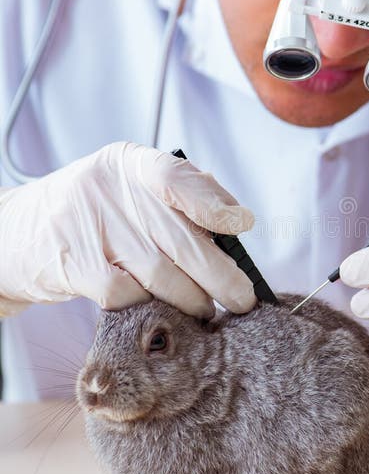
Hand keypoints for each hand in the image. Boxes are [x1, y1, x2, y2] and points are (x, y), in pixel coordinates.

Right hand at [0, 141, 256, 318]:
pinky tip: (155, 307)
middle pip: (179, 239)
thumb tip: (236, 218)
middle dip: (220, 275)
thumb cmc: (91, 216)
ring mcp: (87, 226)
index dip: (212, 203)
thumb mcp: (127, 189)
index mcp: (128, 163)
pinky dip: (147, 305)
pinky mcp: (74, 264)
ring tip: (204, 309)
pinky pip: (127, 295)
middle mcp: (106, 188)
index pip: (175, 176)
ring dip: (191, 299)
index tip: (239, 226)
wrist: (15, 235)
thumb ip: (178, 196)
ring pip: (160, 274)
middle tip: (242, 298)